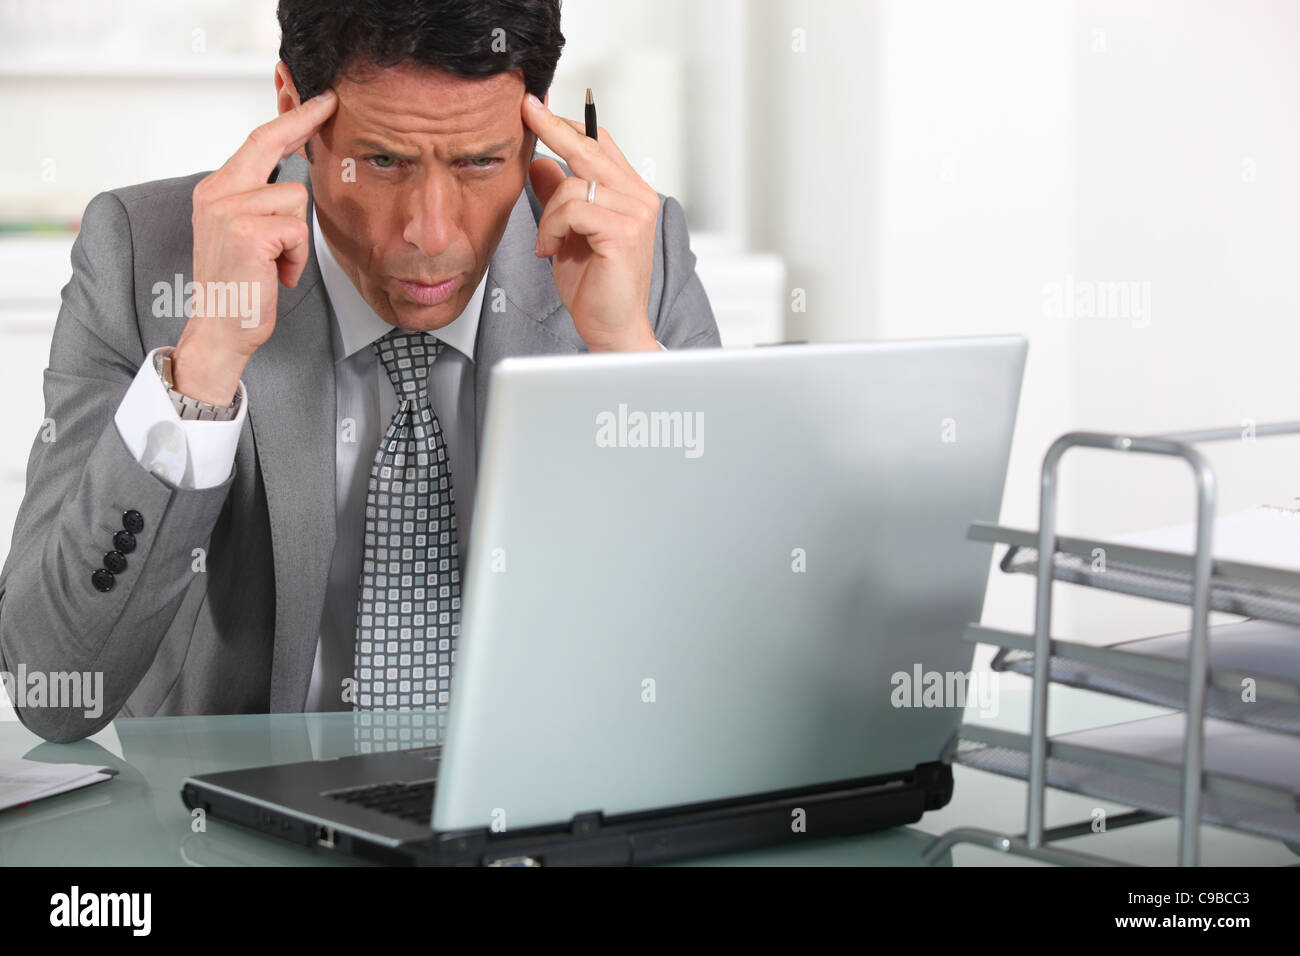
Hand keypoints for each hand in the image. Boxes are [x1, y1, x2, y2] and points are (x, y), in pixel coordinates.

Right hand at [174, 90, 338, 404]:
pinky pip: (297, 229)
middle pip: (268, 143)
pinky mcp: (247, 232)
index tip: (315, 100)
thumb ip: (261, 201)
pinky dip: (296, 256)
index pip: (256, 142)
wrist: (221, 329)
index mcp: (216, 191)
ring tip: (277, 262)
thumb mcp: (247, 234)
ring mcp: (228, 210)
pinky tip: (277, 274)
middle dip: (302, 121)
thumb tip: (297, 176)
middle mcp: (216, 193)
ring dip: (297, 237)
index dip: (288, 118)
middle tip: (330, 103)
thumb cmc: (241, 286)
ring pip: (295, 198)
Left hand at [522, 93, 660, 351]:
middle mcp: (639, 197)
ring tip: (546, 243)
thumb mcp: (567, 234)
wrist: (613, 328)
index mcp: (630, 193)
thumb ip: (558, 197)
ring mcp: (635, 213)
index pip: (599, 143)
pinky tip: (550, 249)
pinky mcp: (623, 232)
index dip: (568, 124)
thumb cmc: (596, 287)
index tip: (536, 107)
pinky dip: (552, 229)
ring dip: (548, 215)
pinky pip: (572, 210)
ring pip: (573, 185)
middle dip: (552, 128)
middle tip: (526, 109)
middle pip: (589, 148)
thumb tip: (539, 163)